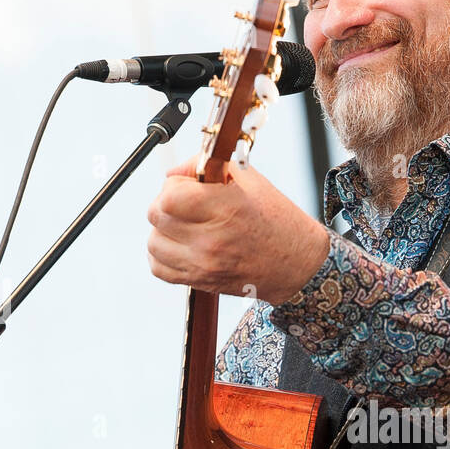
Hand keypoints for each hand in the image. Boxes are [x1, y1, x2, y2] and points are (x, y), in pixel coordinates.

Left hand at [146, 158, 330, 304]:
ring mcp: (203, 264)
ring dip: (164, 231)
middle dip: (168, 205)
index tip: (188, 188)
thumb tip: (174, 172)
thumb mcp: (250, 181)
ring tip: (186, 227)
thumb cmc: (276, 221)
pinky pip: (159, 268)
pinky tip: (182, 246)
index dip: (174, 187)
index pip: (170, 196)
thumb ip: (207, 166)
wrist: (296, 265)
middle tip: (187, 205)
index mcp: (226, 209)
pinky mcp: (200, 281)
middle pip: (157, 216)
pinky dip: (164, 255)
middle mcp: (212, 240)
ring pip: (153, 242)